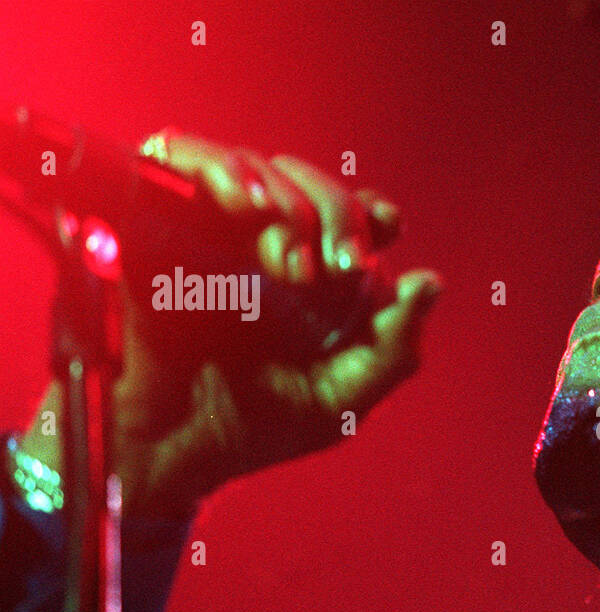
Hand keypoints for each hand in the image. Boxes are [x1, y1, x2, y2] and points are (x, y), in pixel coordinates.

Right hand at [20, 131, 440, 516]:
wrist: (169, 452)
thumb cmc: (255, 427)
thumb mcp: (342, 399)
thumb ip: (393, 348)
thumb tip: (431, 282)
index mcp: (317, 280)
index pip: (354, 217)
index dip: (371, 214)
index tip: (384, 229)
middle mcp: (267, 245)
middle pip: (313, 186)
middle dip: (336, 213)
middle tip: (337, 266)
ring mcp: (211, 228)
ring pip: (257, 167)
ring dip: (288, 199)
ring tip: (291, 259)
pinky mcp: (154, 219)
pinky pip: (180, 157)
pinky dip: (216, 165)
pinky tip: (246, 201)